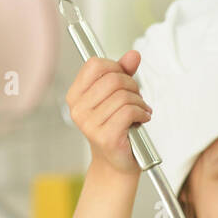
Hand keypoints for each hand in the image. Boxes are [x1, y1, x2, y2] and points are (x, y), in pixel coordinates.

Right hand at [65, 52, 151, 174]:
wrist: (117, 162)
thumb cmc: (116, 128)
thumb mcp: (116, 96)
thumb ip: (123, 73)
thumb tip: (133, 55)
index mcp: (75, 96)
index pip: (94, 65)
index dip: (115, 67)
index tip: (124, 78)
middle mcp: (78, 111)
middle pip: (112, 79)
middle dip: (132, 85)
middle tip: (137, 97)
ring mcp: (90, 125)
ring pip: (123, 96)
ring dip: (139, 102)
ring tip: (140, 110)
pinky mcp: (106, 137)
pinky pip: (129, 111)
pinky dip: (142, 112)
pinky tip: (143, 118)